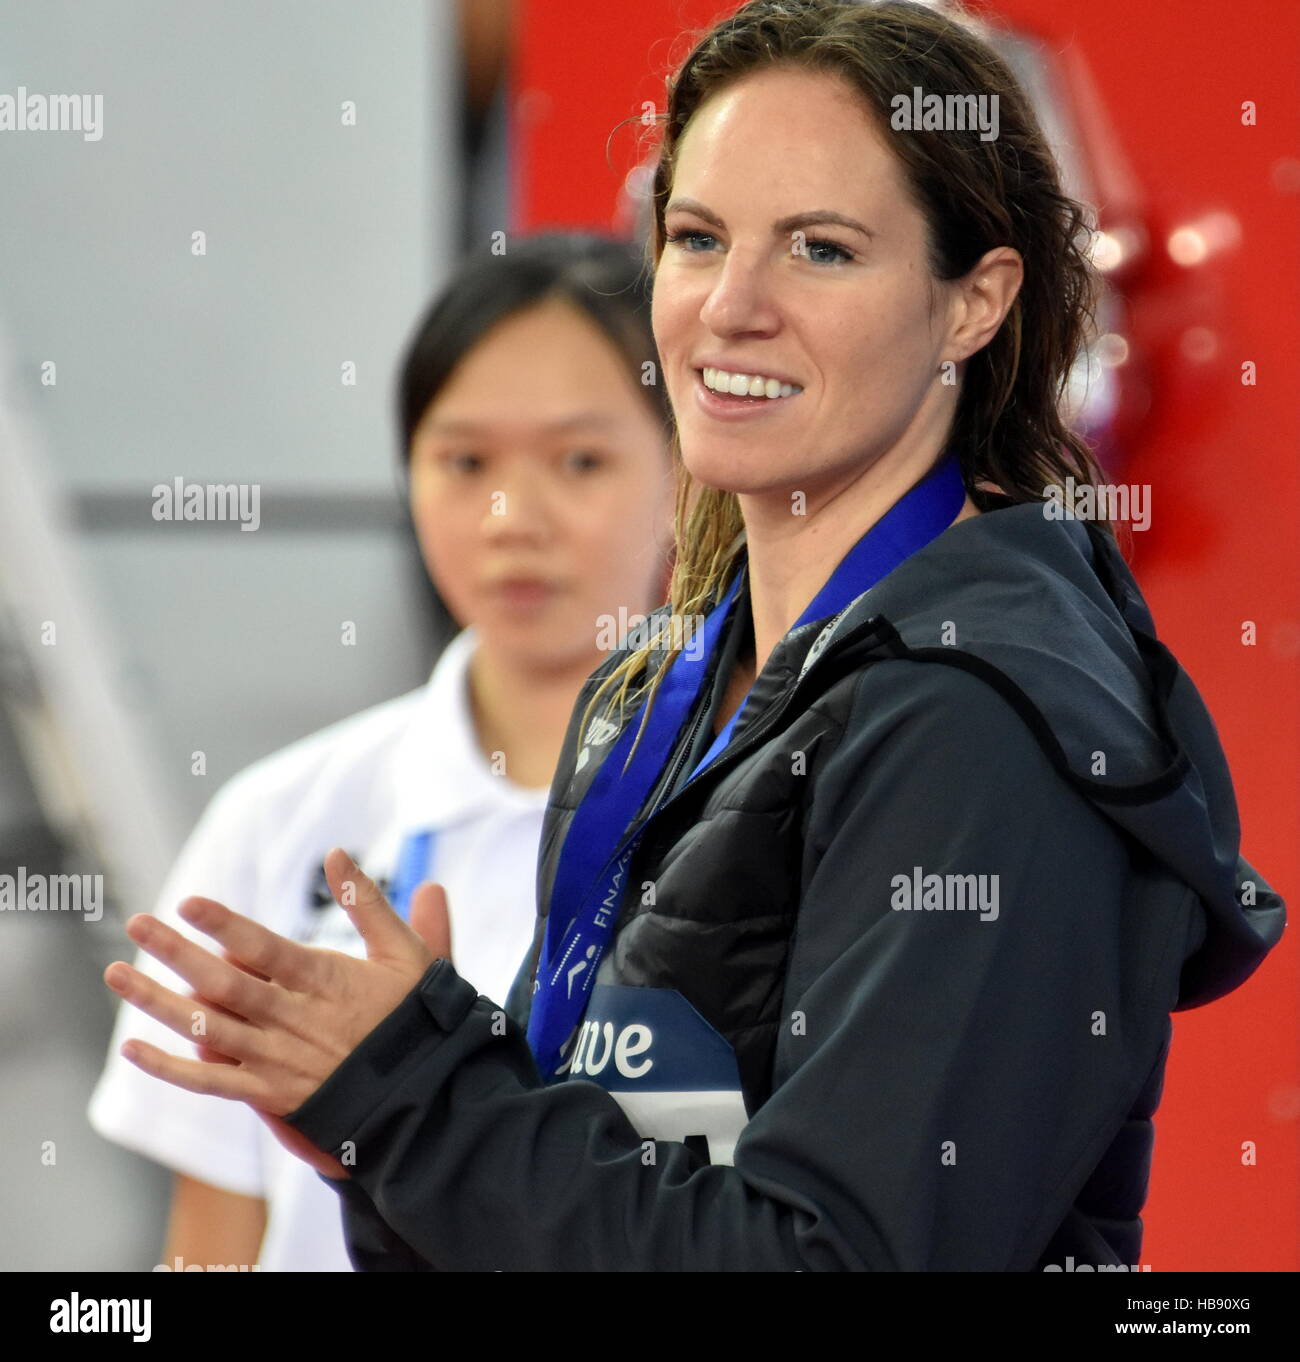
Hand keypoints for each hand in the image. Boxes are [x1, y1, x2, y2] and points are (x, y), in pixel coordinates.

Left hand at [104, 848, 453, 1174]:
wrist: (425, 1096)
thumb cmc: (415, 1018)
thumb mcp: (405, 952)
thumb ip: (367, 903)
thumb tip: (337, 852)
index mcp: (325, 980)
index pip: (264, 948)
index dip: (225, 925)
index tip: (188, 904)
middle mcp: (293, 1019)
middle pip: (223, 983)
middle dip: (175, 952)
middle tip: (137, 923)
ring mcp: (277, 1059)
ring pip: (206, 1029)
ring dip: (158, 1002)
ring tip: (117, 974)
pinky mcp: (270, 1094)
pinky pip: (211, 1082)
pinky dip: (170, 1068)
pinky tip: (135, 1049)